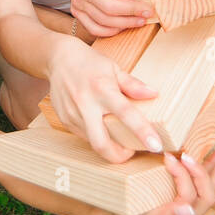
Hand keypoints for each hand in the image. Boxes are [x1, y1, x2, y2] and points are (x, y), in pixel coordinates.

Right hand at [48, 38, 162, 160]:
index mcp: (103, 89)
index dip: (142, 132)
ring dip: (108, 146)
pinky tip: (101, 127)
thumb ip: (133, 84)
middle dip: (119, 156)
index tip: (155, 145)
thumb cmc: (90, 63)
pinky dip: (96, 136)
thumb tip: (153, 94)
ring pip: (92, 142)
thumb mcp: (114, 68)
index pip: (126, 114)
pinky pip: (84, 136)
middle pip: (102, 142)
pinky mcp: (65, 120)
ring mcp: (72, 114)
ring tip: (119, 138)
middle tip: (131, 152)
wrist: (59, 58)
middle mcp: (86, 104)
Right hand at [69, 0, 162, 37]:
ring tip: (142, 20)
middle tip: (150, 11)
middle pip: (109, 6)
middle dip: (132, 10)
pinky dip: (110, 31)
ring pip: (103, 20)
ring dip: (125, 23)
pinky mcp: (77, 11)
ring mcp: (77, 1)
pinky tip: (124, 26)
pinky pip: (93, 28)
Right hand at [127, 146, 214, 214]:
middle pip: (208, 194)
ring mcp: (187, 209)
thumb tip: (188, 211)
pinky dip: (213, 169)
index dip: (182, 175)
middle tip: (204, 150)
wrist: (110, 214)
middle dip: (209, 170)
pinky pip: (203, 184)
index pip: (189, 197)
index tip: (168, 157)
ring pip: (210, 188)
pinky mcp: (185, 199)